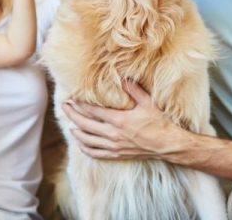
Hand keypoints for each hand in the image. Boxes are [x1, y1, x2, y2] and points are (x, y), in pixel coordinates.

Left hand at [61, 80, 180, 159]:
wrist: (166, 144)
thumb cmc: (158, 122)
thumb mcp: (147, 102)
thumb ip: (134, 89)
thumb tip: (123, 78)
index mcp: (119, 120)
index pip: (93, 111)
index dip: (81, 104)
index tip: (73, 97)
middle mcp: (113, 134)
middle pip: (85, 125)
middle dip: (72, 115)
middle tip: (65, 107)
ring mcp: (113, 146)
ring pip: (87, 140)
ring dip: (76, 132)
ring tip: (70, 124)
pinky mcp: (116, 154)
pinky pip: (95, 153)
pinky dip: (85, 148)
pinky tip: (80, 143)